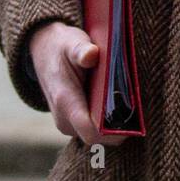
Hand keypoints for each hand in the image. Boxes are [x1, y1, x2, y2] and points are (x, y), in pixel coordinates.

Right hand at [28, 21, 128, 147]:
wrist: (44, 52)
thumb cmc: (61, 47)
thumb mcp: (72, 42)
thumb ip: (81, 50)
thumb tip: (92, 54)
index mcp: (65, 101)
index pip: (91, 131)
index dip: (114, 132)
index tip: (133, 118)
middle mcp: (64, 119)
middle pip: (98, 138)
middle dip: (118, 128)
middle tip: (136, 109)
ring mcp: (67, 124)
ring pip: (96, 136)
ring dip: (112, 126)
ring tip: (127, 105)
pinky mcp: (72, 124)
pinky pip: (93, 131)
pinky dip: (106, 123)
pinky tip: (117, 106)